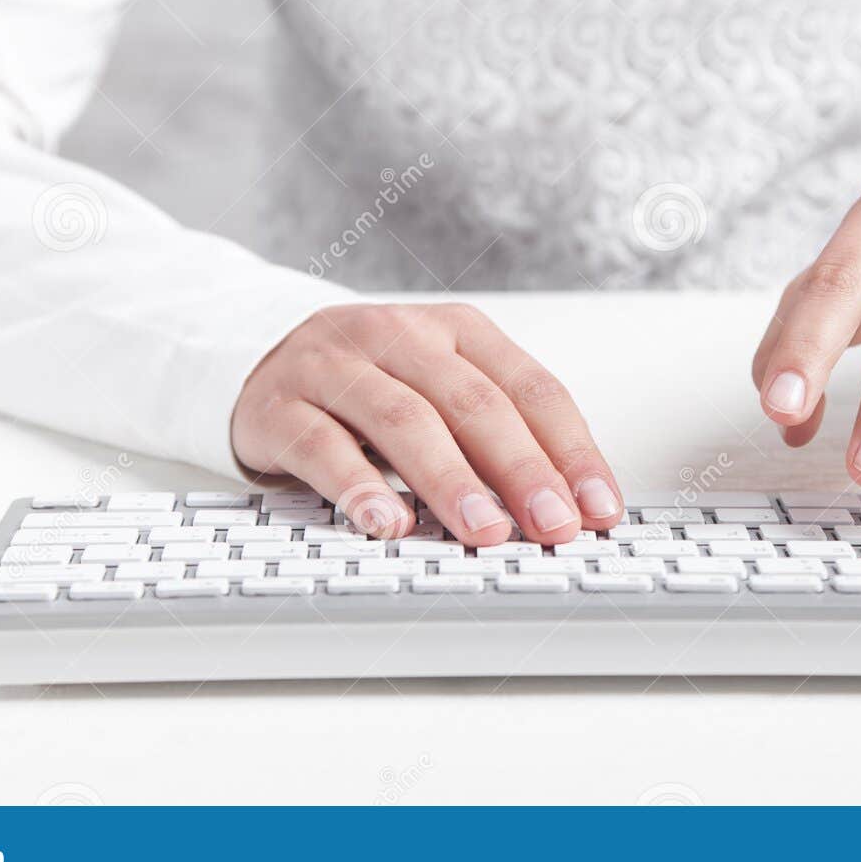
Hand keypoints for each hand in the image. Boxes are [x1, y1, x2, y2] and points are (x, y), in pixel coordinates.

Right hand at [232, 303, 622, 544]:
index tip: (597, 507)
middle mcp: (398, 336)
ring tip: (484, 531)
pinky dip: (358, 488)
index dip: (571, 450)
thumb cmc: (373, 386)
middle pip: (472, 403)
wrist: (262, 362)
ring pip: (403, 421)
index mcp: (455, 330)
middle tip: (552, 524)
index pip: (530, 387)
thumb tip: (568, 508)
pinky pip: (322, 446)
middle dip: (521, 469)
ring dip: (450, 482)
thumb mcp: (441, 391)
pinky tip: (386, 524)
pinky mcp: (280, 405)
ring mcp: (335, 366)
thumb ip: (498, 438)